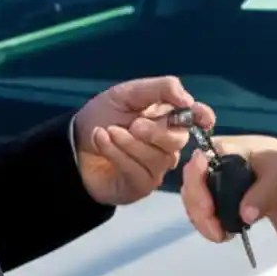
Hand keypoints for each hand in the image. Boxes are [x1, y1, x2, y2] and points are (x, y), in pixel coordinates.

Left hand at [73, 75, 214, 205]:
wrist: (74, 142)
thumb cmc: (103, 116)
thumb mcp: (127, 94)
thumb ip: (159, 90)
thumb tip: (187, 99)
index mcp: (168, 117)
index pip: (196, 117)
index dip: (203, 117)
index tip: (202, 117)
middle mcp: (168, 144)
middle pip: (178, 139)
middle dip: (155, 131)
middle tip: (133, 124)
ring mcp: (157, 167)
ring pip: (157, 157)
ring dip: (128, 142)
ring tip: (106, 132)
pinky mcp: (142, 186)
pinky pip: (138, 172)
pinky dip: (116, 153)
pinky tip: (101, 140)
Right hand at [182, 135, 276, 241]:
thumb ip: (264, 193)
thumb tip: (245, 216)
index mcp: (221, 149)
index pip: (197, 162)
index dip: (196, 183)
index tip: (208, 207)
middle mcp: (207, 162)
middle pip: (190, 185)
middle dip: (199, 210)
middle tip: (217, 231)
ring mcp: (205, 180)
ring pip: (191, 201)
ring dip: (202, 221)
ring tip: (221, 235)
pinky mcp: (207, 195)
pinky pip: (198, 211)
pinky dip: (205, 225)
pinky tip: (222, 233)